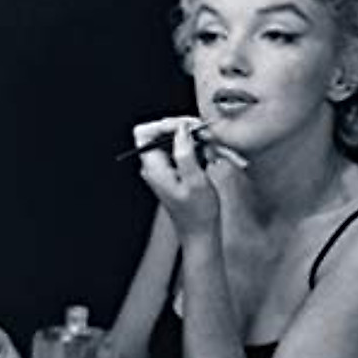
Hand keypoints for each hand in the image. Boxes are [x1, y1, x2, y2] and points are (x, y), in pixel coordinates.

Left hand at [133, 117, 223, 237]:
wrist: (201, 233)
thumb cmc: (198, 213)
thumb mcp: (195, 180)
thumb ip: (185, 152)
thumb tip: (181, 128)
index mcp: (154, 168)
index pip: (145, 132)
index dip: (164, 124)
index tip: (187, 126)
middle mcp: (155, 166)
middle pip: (161, 133)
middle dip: (185, 131)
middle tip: (206, 136)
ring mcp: (164, 169)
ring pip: (175, 141)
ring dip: (195, 141)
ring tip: (212, 151)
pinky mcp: (174, 171)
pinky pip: (183, 152)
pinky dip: (197, 151)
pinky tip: (211, 159)